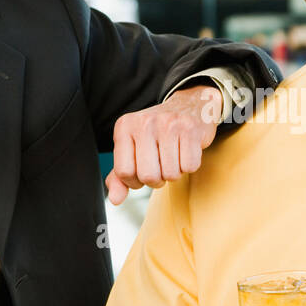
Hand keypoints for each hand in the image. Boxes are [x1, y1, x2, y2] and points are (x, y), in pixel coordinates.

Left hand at [105, 84, 223, 205]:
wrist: (189, 106)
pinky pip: (189, 167)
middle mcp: (144, 123)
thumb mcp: (133, 150)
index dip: (135, 181)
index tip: (142, 172)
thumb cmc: (158, 134)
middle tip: (161, 167)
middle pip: (148, 176)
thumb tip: (115, 199)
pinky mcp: (190, 129)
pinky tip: (186, 151)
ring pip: (171, 174)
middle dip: (157, 180)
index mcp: (124, 127)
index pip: (124, 172)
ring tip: (174, 157)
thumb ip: (120, 176)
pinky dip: (189, 166)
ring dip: (174, 173)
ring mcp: (168, 124)